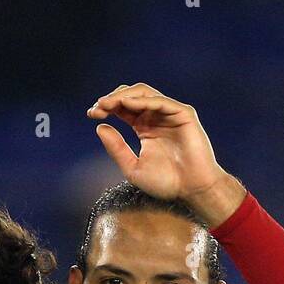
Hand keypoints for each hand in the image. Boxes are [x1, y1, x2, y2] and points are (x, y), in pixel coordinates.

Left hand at [87, 83, 245, 225]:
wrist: (192, 189)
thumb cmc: (167, 182)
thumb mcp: (133, 168)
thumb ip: (117, 149)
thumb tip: (99, 127)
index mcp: (144, 127)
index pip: (123, 109)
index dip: (106, 108)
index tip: (91, 114)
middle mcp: (156, 117)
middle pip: (131, 96)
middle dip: (112, 99)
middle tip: (98, 107)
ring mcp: (170, 113)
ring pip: (144, 93)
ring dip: (124, 96)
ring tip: (108, 103)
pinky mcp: (183, 113)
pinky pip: (161, 101)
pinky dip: (143, 100)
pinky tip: (127, 104)